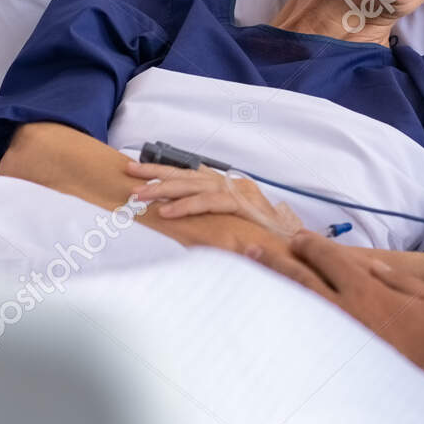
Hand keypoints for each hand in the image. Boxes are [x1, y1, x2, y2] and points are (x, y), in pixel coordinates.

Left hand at [126, 160, 306, 239]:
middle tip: (128, 176)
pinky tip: (167, 213)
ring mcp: (239, 192)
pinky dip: (188, 206)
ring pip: (196, 185)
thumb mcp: (229, 230)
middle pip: (188, 175)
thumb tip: (176, 226)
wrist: (296, 251)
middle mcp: (232, 185)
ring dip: (165, 190)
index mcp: (227, 188)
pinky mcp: (244, 205)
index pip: (190, 176)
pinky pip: (210, 203)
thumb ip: (207, 224)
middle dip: (155, 175)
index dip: (162, 173)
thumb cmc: (263, 243)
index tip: (136, 173)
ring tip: (140, 196)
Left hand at [245, 231, 423, 377]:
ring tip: (246, 273)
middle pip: (300, 277)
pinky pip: (295, 339)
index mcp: (366, 291)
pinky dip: (276, 323)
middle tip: (254, 250)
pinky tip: (258, 317)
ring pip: (292, 305)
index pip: (329, 258)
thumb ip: (399, 280)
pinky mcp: (327, 364)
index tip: (297, 238)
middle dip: (277, 260)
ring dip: (269, 285)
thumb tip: (371, 264)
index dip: (311, 245)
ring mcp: (331, 338)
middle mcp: (342, 311)